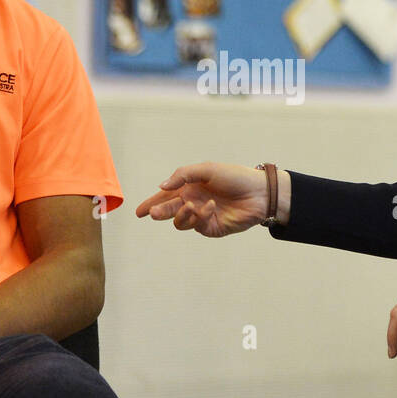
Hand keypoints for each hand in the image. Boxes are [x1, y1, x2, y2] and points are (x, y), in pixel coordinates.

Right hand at [134, 162, 274, 235]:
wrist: (258, 192)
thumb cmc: (234, 176)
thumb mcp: (206, 169)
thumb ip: (183, 175)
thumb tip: (161, 186)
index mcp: (189, 187)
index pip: (165, 196)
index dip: (151, 203)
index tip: (138, 212)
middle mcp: (192, 202)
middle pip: (168, 211)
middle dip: (159, 212)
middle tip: (153, 213)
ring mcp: (201, 217)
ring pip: (180, 222)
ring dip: (182, 214)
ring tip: (191, 206)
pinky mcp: (211, 228)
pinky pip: (197, 225)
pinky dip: (200, 216)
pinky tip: (210, 207)